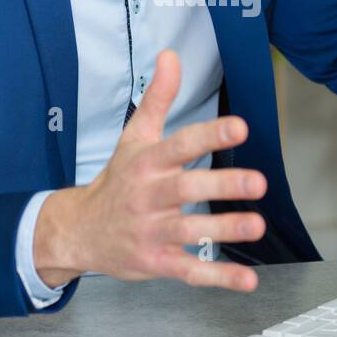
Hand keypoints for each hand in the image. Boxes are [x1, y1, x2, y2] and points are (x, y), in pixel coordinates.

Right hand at [33, 49, 267, 291]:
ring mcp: (151, 231)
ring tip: (256, 225)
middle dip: (222, 185)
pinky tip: (247, 280)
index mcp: (146, 163)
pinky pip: (189, 270)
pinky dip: (218, 278)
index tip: (240, 127)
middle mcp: (148, 196)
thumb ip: (157, 97)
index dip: (209, 135)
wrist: (78, 231)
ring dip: (224, 229)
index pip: (180, 145)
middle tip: (258, 183)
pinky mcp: (155, 262)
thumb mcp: (134, 137)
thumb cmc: (116, 181)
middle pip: (186, 187)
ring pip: (190, 230)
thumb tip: (171, 56)